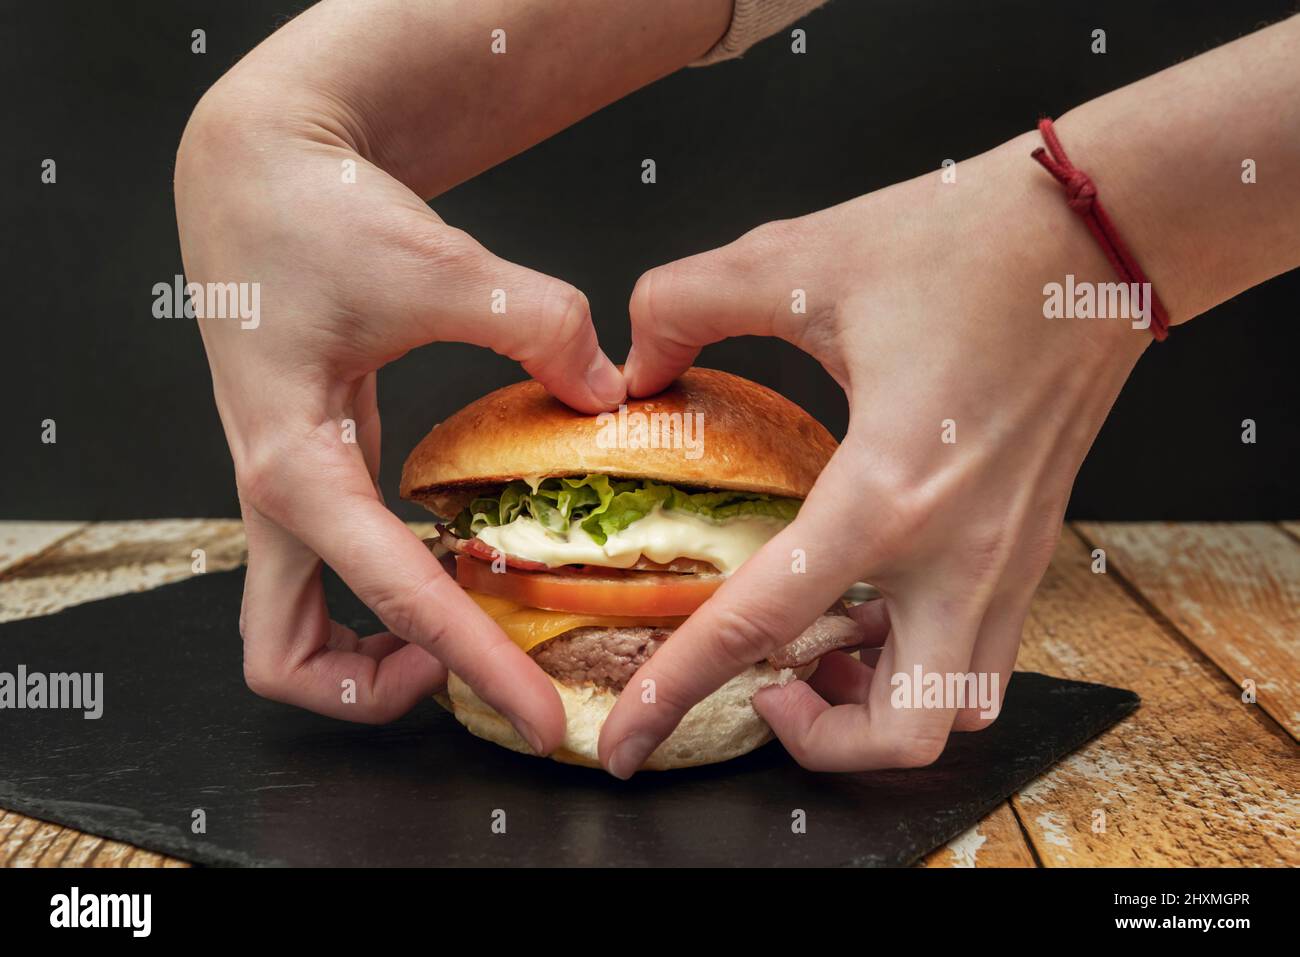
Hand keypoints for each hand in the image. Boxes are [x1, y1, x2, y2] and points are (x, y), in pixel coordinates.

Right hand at [174, 80, 624, 749]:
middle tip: (478, 668)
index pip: (399, 602)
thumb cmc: (318, 215)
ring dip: (363, 656)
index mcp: (296, 467)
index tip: (544, 721)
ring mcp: (283, 492)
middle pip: (288, 661)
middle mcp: (276, 497)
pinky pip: (329, 575)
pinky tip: (447, 562)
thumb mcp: (438, 265)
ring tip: (462, 626)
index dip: (480, 671)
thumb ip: (538, 324)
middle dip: (376, 691)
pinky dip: (376, 599)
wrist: (254, 172)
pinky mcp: (305, 474)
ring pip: (291, 630)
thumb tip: (611, 390)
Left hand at [597, 128, 1154, 774]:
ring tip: (819, 648)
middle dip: (822, 742)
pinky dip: (920, 657)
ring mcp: (1008, 555)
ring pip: (959, 706)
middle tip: (768, 687)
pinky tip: (874, 598)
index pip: (763, 623)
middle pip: (906, 732)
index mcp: (889, 492)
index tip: (630, 743)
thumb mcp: (798, 259)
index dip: (677, 690)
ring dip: (878, 705)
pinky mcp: (1030, 540)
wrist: (1103, 228)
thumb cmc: (969, 240)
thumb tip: (633, 362)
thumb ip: (686, 303)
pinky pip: (981, 647)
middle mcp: (961, 550)